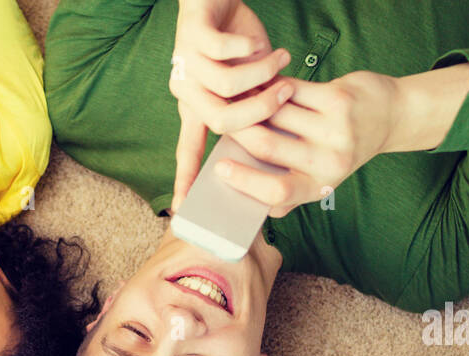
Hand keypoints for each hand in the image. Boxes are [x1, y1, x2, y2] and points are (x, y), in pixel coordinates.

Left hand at [169, 0, 292, 210]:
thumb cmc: (236, 36)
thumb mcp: (248, 79)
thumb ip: (256, 106)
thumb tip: (277, 137)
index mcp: (196, 106)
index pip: (188, 150)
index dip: (186, 178)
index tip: (182, 208)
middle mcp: (186, 89)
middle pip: (221, 122)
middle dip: (261, 111)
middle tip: (287, 92)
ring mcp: (187, 62)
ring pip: (226, 89)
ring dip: (262, 76)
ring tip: (281, 61)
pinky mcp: (193, 34)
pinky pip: (226, 52)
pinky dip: (250, 48)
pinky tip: (258, 42)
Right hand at [215, 71, 397, 216]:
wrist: (389, 116)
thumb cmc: (342, 150)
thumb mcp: (320, 180)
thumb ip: (288, 195)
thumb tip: (246, 201)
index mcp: (320, 187)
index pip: (277, 192)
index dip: (244, 181)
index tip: (220, 168)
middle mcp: (330, 162)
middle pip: (267, 146)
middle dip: (238, 132)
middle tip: (223, 122)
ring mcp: (336, 129)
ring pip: (275, 114)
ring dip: (252, 104)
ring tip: (239, 101)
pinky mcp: (338, 98)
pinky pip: (291, 90)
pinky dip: (271, 86)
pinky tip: (262, 85)